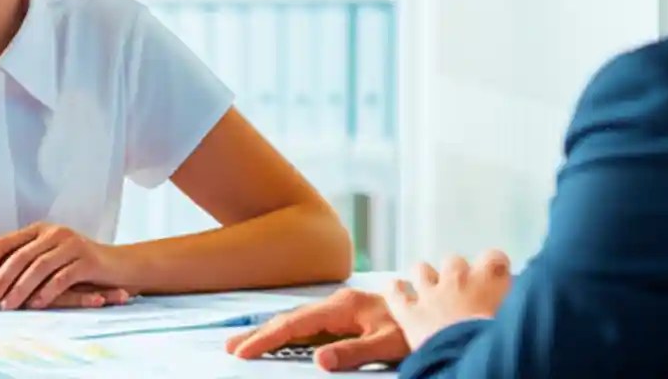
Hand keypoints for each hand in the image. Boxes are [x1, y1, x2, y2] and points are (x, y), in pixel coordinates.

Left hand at [0, 223, 131, 310]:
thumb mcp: (48, 257)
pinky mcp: (87, 260)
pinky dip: (46, 292)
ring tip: (5, 307)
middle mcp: (53, 233)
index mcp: (38, 230)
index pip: (3, 243)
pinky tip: (35, 306)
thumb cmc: (77, 265)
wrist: (118, 266)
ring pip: (38, 267)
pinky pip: (62, 277)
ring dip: (19, 289)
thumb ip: (24, 260)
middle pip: (18, 257)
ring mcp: (71, 245)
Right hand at [225, 288, 409, 372]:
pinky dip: (287, 336)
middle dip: (259, 334)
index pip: (296, 325)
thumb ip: (355, 351)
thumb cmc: (415, 328)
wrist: (437, 311)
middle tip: (230, 348)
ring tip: (242, 345)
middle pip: (289, 321)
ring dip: (269, 334)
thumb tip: (319, 361)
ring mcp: (338, 311)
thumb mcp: (388, 343)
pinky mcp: (343, 320)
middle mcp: (336, 306)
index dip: (268, 338)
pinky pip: (308, 328)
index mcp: (342, 308)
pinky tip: (276, 342)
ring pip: (296, 323)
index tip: (244, 352)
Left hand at [383, 250, 511, 349]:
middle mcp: (457, 280)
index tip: (497, 276)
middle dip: (458, 274)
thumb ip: (518, 304)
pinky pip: (395, 293)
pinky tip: (396, 289)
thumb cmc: (498, 343)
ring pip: (421, 270)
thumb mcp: (517, 319)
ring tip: (431, 291)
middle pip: (455, 261)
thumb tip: (523, 300)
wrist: (470, 364)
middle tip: (465, 293)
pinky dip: (394, 290)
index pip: (494, 257)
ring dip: (425, 278)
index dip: (495, 267)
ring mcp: (430, 294)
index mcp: (489, 280)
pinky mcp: (409, 313)